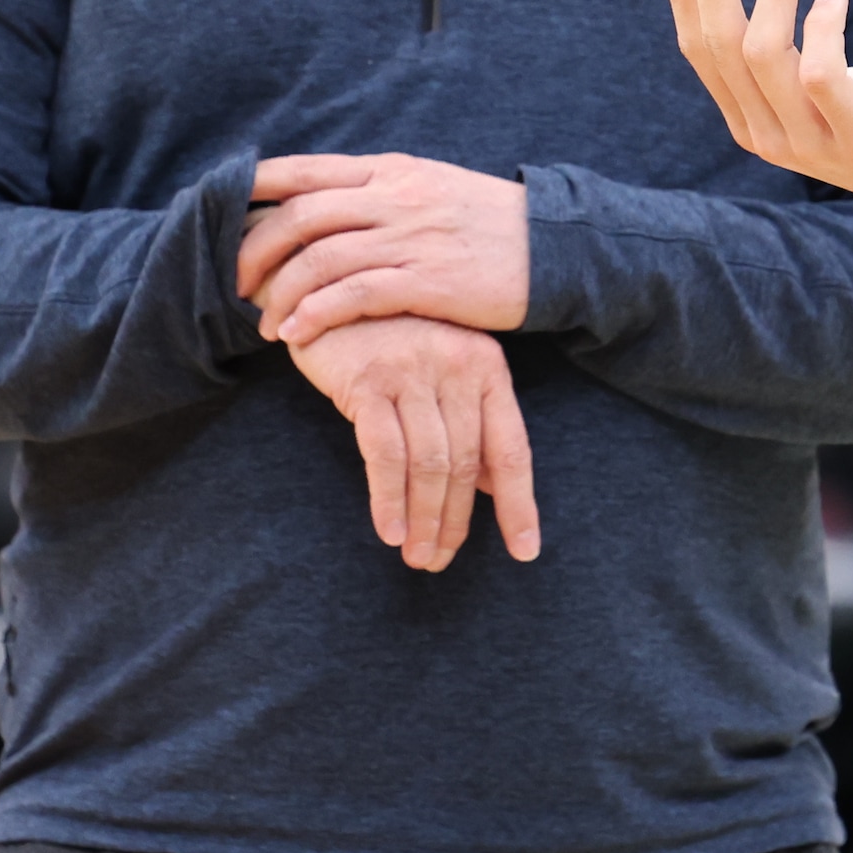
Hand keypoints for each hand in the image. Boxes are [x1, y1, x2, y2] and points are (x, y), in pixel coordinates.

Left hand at [244, 152, 529, 347]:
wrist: (556, 247)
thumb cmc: (491, 224)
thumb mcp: (433, 189)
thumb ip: (382, 193)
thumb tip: (326, 207)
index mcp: (393, 170)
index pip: (306, 170)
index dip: (256, 189)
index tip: (223, 212)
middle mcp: (396, 196)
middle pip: (301, 215)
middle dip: (256, 251)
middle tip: (236, 284)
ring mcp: (411, 236)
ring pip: (320, 258)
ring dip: (281, 294)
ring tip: (266, 325)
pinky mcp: (428, 279)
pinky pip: (354, 295)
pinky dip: (316, 314)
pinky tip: (298, 334)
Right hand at [286, 315, 539, 569]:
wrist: (328, 290)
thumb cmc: (390, 339)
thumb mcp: (440, 372)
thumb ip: (469, 423)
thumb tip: (493, 488)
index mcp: (488, 367)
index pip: (511, 450)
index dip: (519, 505)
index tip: (525, 552)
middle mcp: (459, 366)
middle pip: (467, 465)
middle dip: (456, 523)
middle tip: (438, 562)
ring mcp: (414, 371)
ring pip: (430, 465)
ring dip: (424, 520)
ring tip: (416, 556)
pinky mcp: (369, 380)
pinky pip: (386, 453)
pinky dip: (388, 499)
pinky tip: (388, 530)